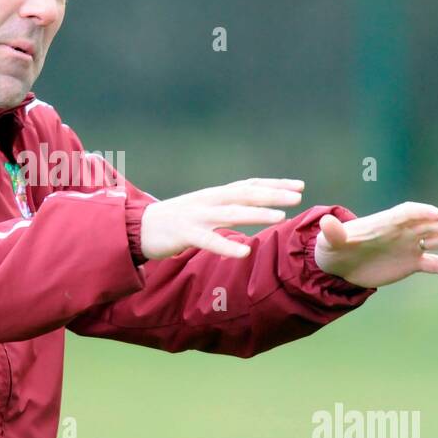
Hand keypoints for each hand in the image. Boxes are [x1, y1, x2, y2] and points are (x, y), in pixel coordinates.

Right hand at [141, 178, 304, 259]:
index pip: (249, 185)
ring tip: (279, 217)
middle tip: (298, 196)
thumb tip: (252, 205)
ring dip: (256, 214)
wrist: (139, 227)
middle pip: (245, 194)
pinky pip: (209, 241)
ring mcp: (196, 216)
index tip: (299, 185)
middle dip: (272, 194)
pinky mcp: (184, 234)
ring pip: (231, 213)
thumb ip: (225, 206)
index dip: (274, 184)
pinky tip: (243, 253)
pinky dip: (226, 246)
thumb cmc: (175, 219)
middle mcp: (209, 200)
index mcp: (215, 194)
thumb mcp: (203, 208)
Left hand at [313, 201, 437, 287]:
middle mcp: (402, 231)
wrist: (339, 264)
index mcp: (385, 222)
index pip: (408, 212)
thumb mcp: (329, 240)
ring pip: (437, 242)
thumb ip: (333, 232)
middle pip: (427, 225)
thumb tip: (326, 222)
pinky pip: (435, 264)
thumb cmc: (334, 246)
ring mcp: (409, 246)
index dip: (423, 212)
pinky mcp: (412, 263)